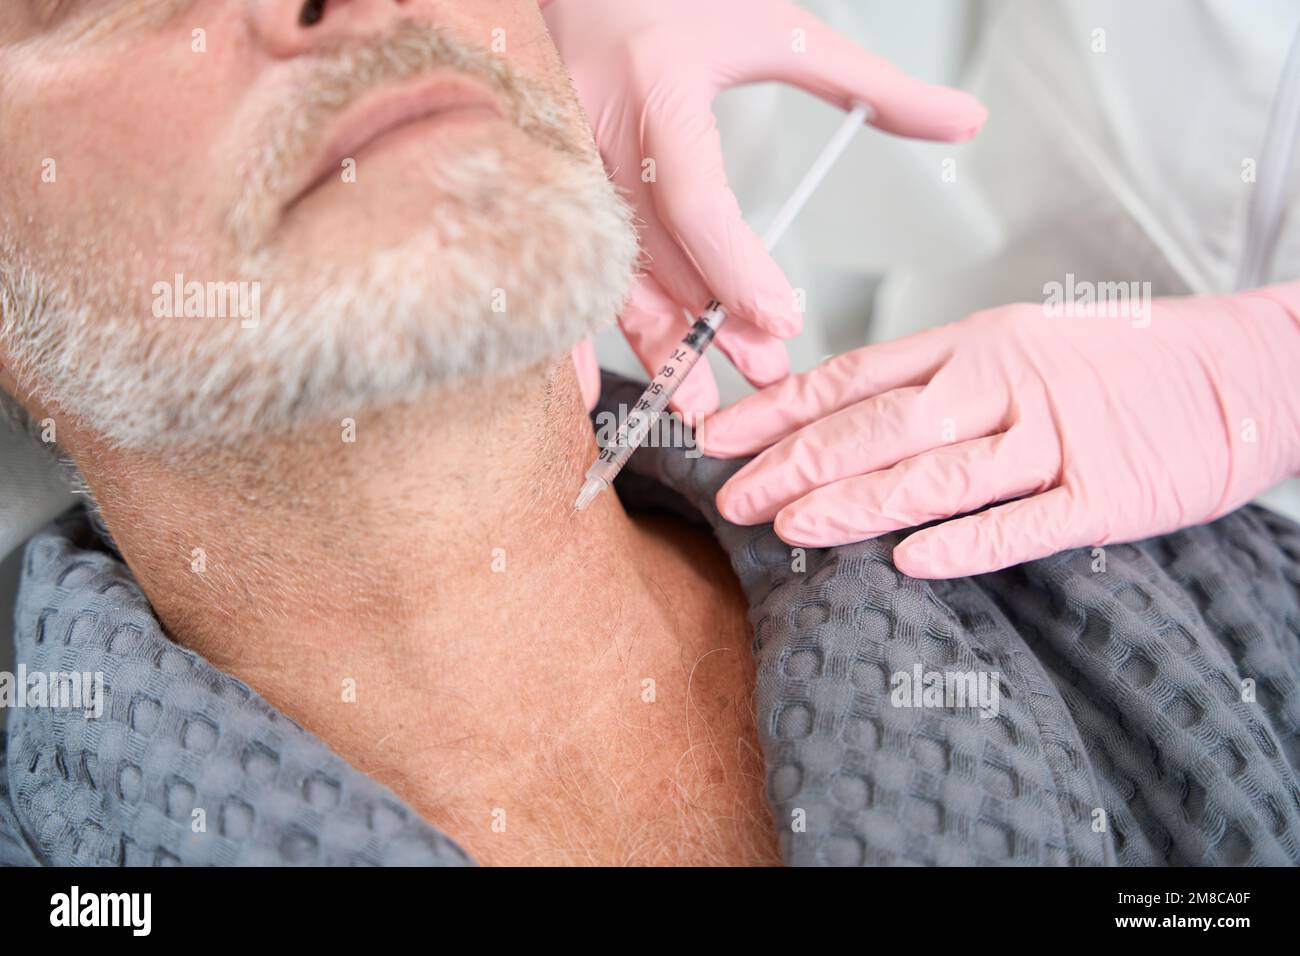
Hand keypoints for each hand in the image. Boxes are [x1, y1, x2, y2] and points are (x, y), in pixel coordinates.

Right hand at [548, 0, 987, 412]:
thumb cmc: (680, 0)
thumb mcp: (777, 29)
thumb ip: (869, 82)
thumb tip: (966, 118)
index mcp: (659, 91)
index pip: (694, 202)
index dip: (734, 269)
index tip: (778, 321)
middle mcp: (600, 135)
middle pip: (656, 254)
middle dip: (710, 324)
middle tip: (763, 378)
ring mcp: (564, 168)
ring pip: (610, 273)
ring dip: (654, 341)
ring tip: (697, 399)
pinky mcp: (546, 190)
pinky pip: (565, 270)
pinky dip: (575, 330)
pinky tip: (595, 385)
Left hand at [698, 285, 1299, 577]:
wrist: (1247, 367)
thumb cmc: (1121, 360)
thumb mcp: (1021, 342)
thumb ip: (938, 379)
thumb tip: (845, 418)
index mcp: (975, 343)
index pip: (854, 377)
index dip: (779, 409)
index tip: (720, 437)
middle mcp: (1002, 384)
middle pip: (877, 427)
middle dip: (795, 463)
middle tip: (734, 497)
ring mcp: (1052, 437)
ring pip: (935, 474)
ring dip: (855, 502)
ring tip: (792, 527)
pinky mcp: (1102, 493)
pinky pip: (1019, 522)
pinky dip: (963, 544)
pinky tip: (908, 562)